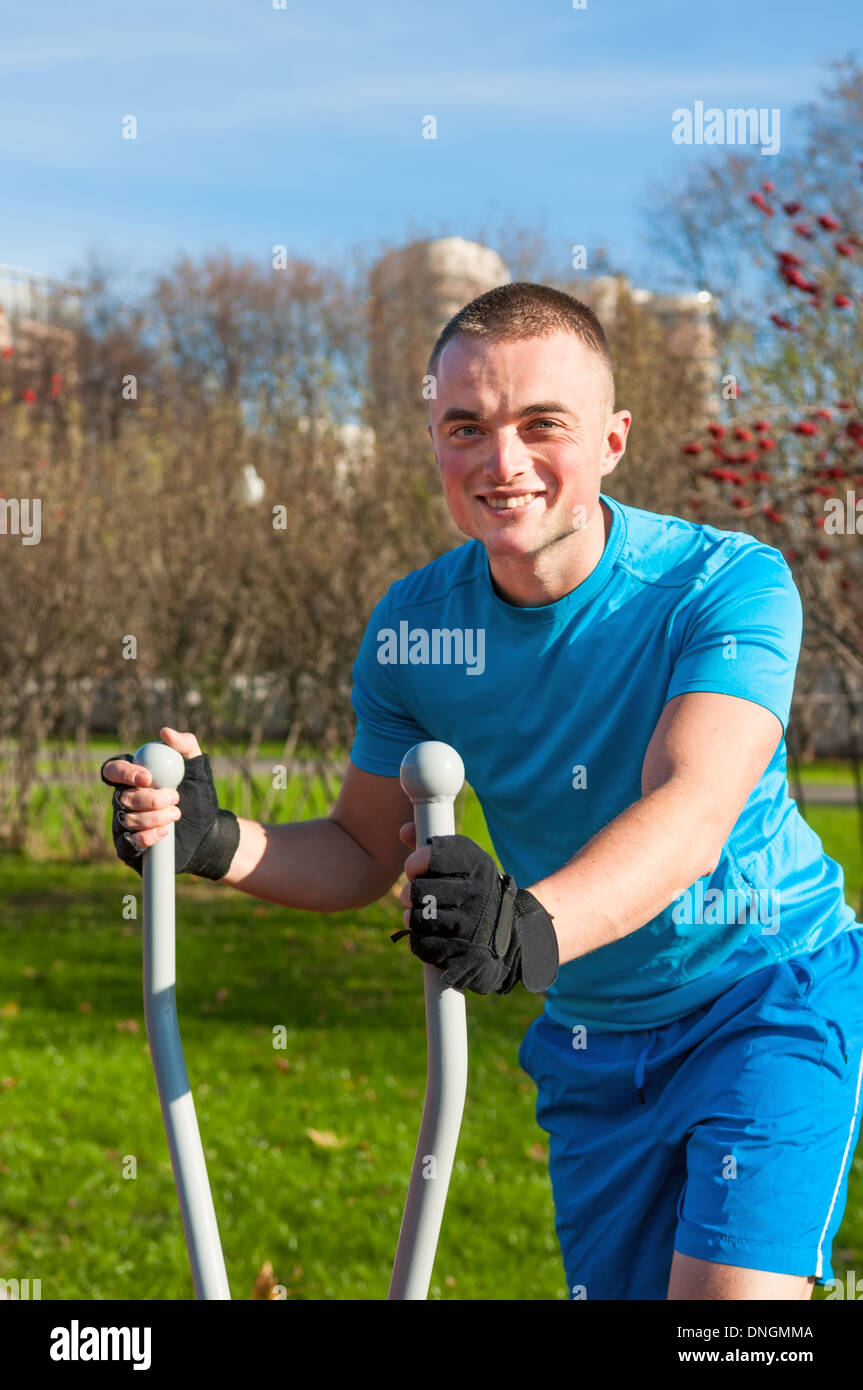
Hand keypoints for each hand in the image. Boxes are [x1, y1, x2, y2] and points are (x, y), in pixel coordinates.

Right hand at [101, 726, 239, 878]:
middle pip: (121, 797)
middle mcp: (124, 799)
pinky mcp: (129, 846)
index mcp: (133, 776)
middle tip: (175, 798)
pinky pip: (125, 844)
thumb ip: (185, 744)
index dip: (124, 773)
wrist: (208, 830)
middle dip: (150, 799)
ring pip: (125, 819)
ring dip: (152, 817)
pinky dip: (144, 838)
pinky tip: (163, 832)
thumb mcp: (197, 766)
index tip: (149, 778)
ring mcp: (124, 823)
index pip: (113, 770)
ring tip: (176, 814)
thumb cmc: (199, 795)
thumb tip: (165, 732)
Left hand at [397, 829, 558, 994]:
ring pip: (417, 919)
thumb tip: (405, 830)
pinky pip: (421, 944)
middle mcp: (478, 893)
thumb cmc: (479, 893)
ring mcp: (472, 925)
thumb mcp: (466, 865)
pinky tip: (429, 935)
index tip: (415, 869)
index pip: (433, 857)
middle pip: (419, 890)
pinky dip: (419, 941)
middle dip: (410, 893)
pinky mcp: (464, 953)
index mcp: (478, 865)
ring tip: (420, 915)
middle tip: (414, 896)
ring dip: (412, 918)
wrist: (513, 935)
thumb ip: (434, 848)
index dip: (415, 863)